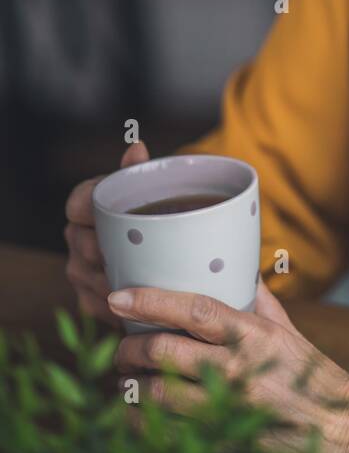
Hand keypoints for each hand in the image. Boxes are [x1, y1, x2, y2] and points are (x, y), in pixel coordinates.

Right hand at [64, 140, 150, 330]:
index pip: (77, 202)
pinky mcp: (90, 302)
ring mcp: (80, 272)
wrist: (167, 254)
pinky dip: (123, 306)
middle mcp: (77, 238)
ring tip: (149, 280)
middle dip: (109, 249)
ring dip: (118, 280)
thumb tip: (135, 147)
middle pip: (83, 243)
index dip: (90, 208)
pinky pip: (101, 306)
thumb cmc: (160, 216)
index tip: (114, 213)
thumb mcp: (156, 192)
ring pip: (91, 278)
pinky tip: (145, 305)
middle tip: (139, 252)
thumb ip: (141, 172)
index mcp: (87, 207)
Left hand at [109, 278, 348, 452]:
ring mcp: (232, 410)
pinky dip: (143, 426)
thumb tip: (235, 268)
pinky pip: (167, 435)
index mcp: (256, 335)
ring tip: (125, 383)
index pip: (194, 308)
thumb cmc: (318, 381)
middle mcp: (241, 369)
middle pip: (165, 351)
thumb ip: (259, 302)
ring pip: (158, 395)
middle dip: (129, 349)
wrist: (346, 436)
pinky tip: (137, 419)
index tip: (118, 296)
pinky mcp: (225, 444)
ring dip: (131, 389)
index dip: (150, 300)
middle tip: (120, 349)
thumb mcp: (291, 333)